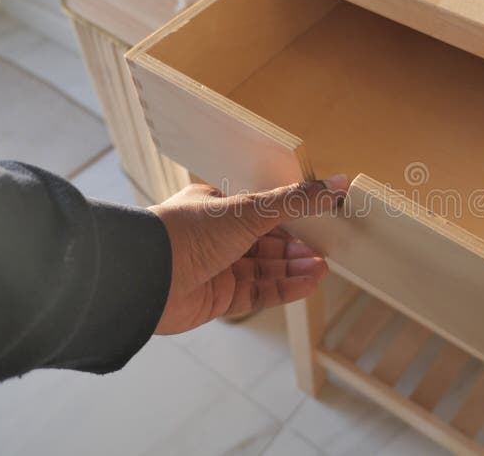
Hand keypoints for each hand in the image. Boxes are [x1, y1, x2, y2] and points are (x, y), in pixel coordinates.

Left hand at [149, 175, 347, 333]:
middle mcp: (216, 238)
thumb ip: (296, 200)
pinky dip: (283, 288)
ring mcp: (217, 270)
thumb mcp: (250, 209)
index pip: (263, 212)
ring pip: (265, 269)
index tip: (319, 220)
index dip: (292, 217)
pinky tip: (307, 284)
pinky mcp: (217, 299)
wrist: (146, 277)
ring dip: (294, 268)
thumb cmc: (189, 232)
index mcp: (218, 208)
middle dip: (297, 247)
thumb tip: (337, 184)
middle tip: (326, 250)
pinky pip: (258, 293)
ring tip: (322, 269)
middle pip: (267, 243)